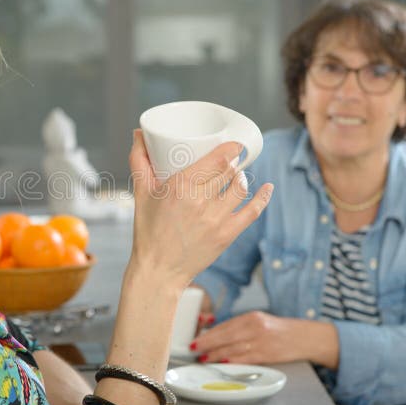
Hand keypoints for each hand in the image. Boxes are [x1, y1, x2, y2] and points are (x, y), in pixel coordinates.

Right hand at [127, 129, 272, 289]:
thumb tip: (138, 135)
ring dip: (242, 179)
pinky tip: (267, 188)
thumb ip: (139, 161)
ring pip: (240, 188)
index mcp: (180, 186)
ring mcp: (216, 219)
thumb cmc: (148, 231)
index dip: (231, 149)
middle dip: (232, 164)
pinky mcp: (226, 235)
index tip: (234, 145)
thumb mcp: (141, 193)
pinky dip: (263, 198)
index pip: (217, 159)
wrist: (159, 270)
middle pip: (229, 172)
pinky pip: (252, 212)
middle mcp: (200, 201)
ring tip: (237, 177)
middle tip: (230, 162)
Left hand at [190, 311, 338, 368]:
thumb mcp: (261, 322)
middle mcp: (256, 327)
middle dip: (207, 343)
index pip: (225, 325)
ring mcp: (262, 341)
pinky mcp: (268, 354)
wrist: (306, 338)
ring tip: (203, 358)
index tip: (196, 338)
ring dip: (215, 354)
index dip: (209, 333)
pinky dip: (232, 361)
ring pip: (233, 348)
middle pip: (226, 336)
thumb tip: (217, 336)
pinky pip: (245, 358)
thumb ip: (241, 328)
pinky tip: (222, 362)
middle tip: (193, 348)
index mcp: (253, 317)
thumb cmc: (281, 331)